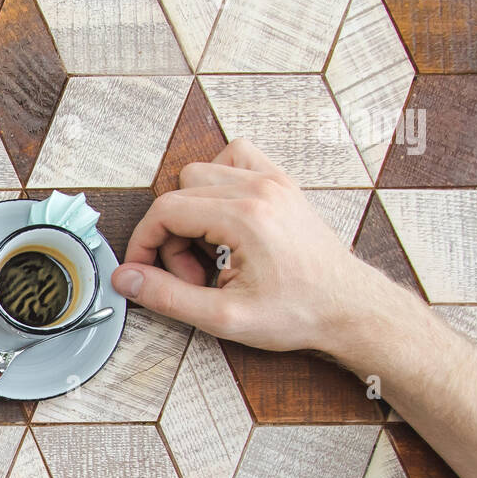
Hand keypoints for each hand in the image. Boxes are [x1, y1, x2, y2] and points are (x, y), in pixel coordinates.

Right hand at [111, 138, 375, 353]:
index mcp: (245, 216)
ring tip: (211, 252)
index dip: (144, 242)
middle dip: (172, 236)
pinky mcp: (281, 184)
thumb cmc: (300, 312)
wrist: (350, 308)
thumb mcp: (224, 317)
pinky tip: (225, 221)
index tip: (143, 270)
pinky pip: (234, 160)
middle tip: (192, 275)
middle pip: (180, 192)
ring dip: (193, 211)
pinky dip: (218, 185)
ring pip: (202, 173)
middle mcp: (260, 188)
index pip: (167, 210)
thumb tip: (126, 279)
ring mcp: (273, 181)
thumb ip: (167, 296)